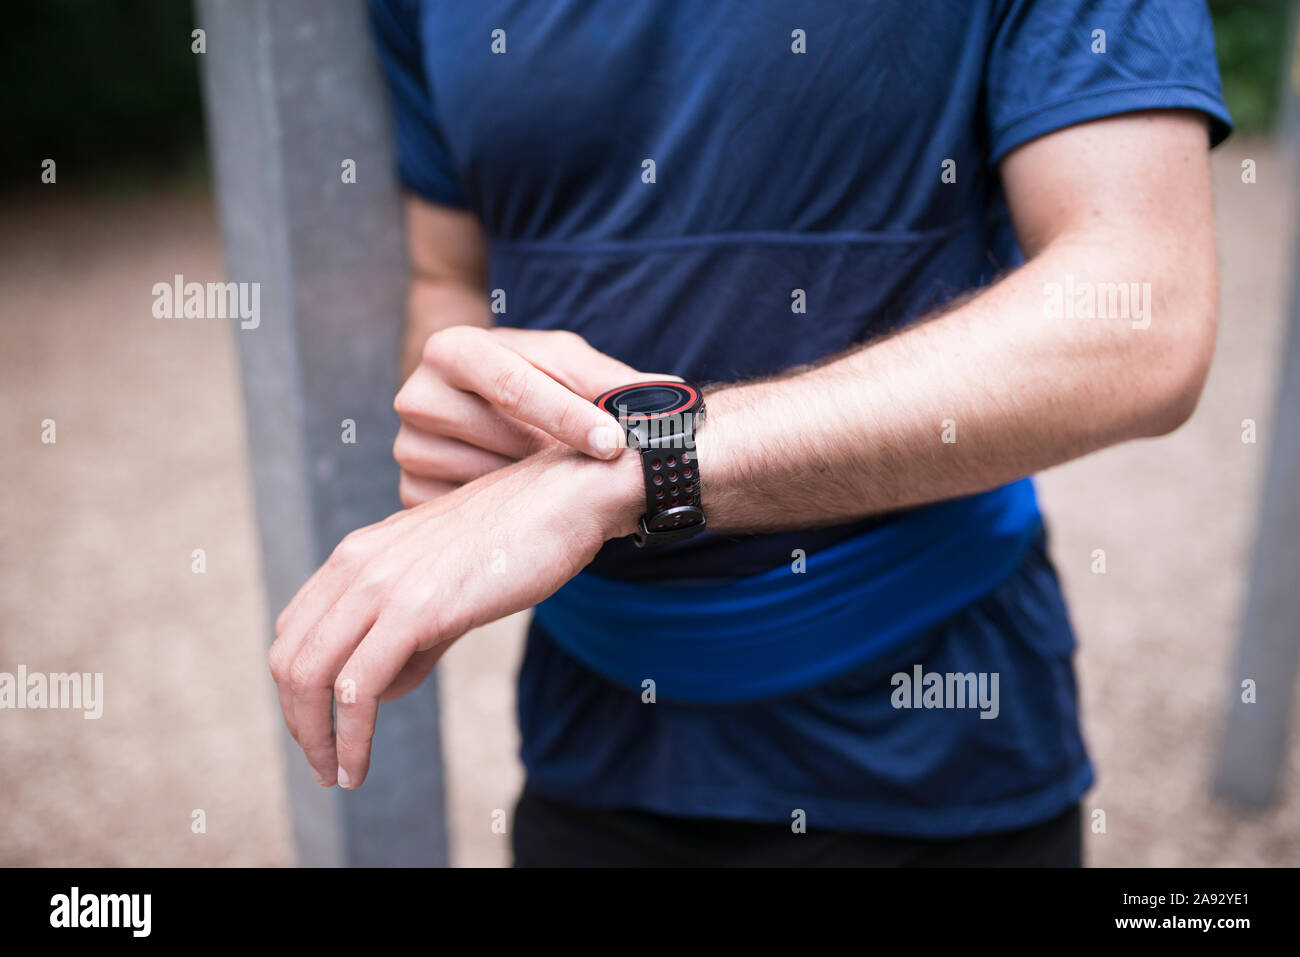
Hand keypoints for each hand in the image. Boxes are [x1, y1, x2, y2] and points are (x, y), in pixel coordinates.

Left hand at [268, 445, 641, 788]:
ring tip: (339, 775)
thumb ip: (409, 636)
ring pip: (311, 676)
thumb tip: (380, 692)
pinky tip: (358, 767)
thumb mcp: (445, 584)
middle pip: (289, 659)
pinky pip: (358, 688)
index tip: (322, 728)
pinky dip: (350, 739)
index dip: (297, 690)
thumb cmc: (518, 538)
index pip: (294, 632)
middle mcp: (356, 565)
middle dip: (300, 723)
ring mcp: (382, 585)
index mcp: (358, 555)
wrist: (567, 497)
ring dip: (317, 740)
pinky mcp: (416, 609)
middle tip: (324, 766)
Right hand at [392, 325, 675, 506]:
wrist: (479, 408)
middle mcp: (418, 394)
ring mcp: (409, 446)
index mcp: (453, 348)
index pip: (512, 383)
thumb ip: (610, 379)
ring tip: (560, 477)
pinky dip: (508, 510)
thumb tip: (672, 394)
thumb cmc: (532, 379)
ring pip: (488, 479)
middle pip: (502, 435)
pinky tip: (530, 500)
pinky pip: (469, 512)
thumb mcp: (568, 365)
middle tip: (599, 467)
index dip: (568, 416)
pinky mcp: (410, 491)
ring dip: (535, 484)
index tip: (614, 445)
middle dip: (558, 454)